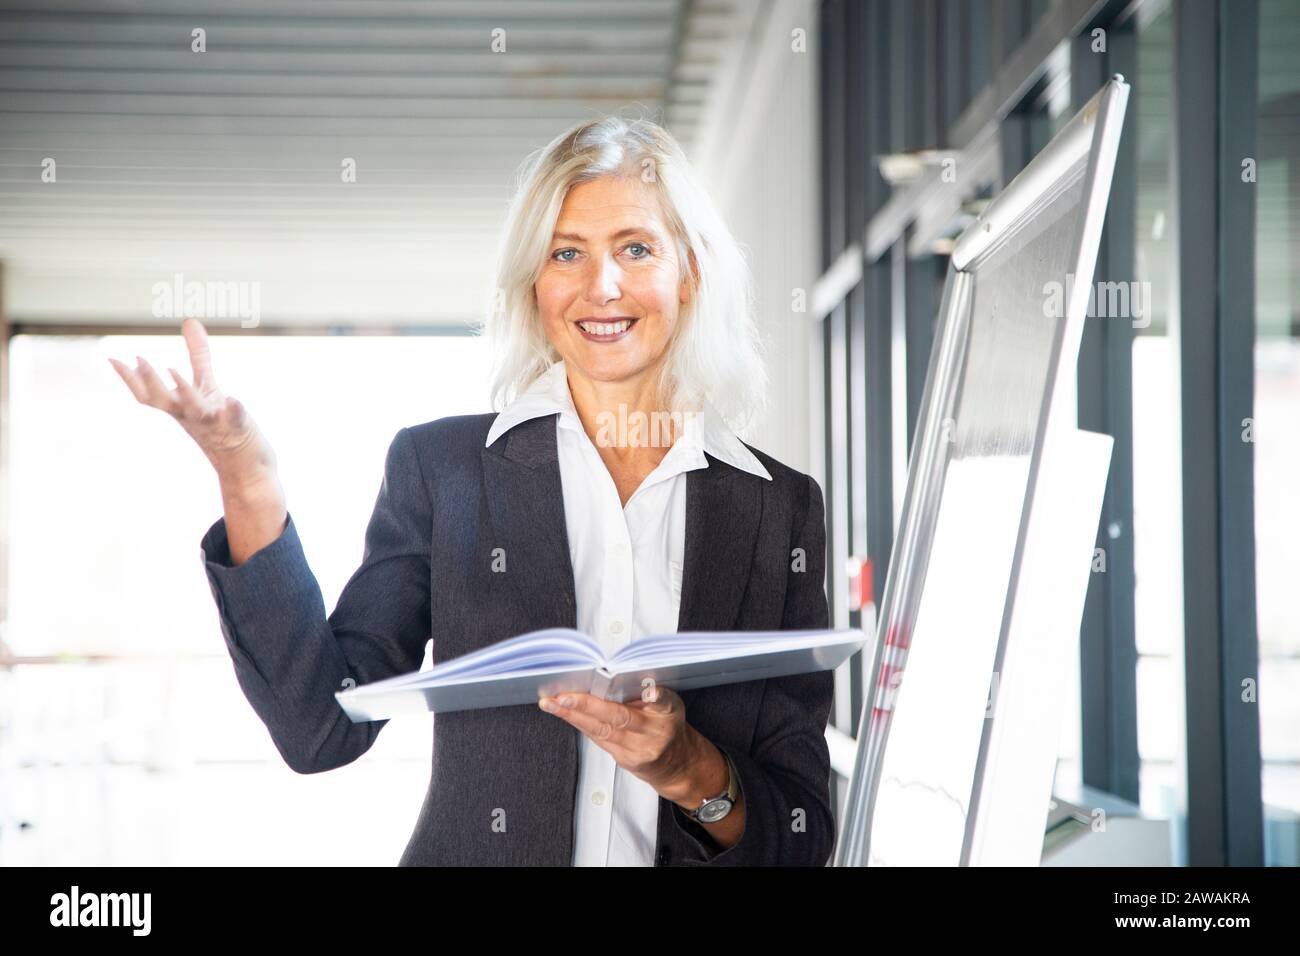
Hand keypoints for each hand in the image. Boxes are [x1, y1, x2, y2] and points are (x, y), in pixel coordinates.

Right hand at [108, 318, 276, 482]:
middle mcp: (191, 416)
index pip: (148, 395)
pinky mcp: (239, 427)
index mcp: (179, 407)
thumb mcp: (206, 386)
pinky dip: (233, 409)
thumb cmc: (220, 422)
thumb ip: (198, 355)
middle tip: (138, 359)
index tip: (111, 359)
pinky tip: (233, 399)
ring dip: (184, 393)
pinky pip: (235, 418)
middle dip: (150, 381)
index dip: (129, 379)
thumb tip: (189, 320)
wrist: (243, 461)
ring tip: (174, 371)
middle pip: (164, 402)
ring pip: (195, 410)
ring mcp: (214, 423)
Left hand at [538, 684, 707, 802]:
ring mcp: (637, 750)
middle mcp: (654, 732)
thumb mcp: (670, 705)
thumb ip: (649, 693)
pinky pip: (598, 738)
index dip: (657, 697)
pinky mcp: (624, 760)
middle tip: (563, 696)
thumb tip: (615, 678)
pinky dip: (579, 723)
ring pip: (600, 730)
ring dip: (572, 716)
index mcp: (668, 712)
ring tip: (551, 703)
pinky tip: (562, 713)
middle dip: (588, 705)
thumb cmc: (668, 726)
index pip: (664, 701)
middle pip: (619, 718)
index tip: (650, 693)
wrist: (677, 765)